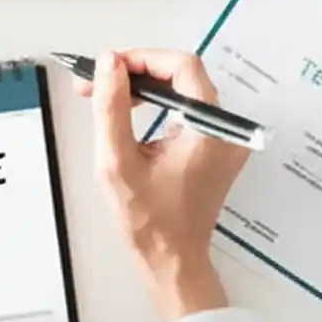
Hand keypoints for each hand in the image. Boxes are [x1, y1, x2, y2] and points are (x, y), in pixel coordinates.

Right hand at [75, 50, 251, 321]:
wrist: (173, 262)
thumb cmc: (147, 222)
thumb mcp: (117, 162)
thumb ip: (111, 108)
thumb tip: (109, 63)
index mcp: (211, 129)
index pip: (181, 66)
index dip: (140, 59)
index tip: (107, 68)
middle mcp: (226, 129)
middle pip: (181, 76)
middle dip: (135, 73)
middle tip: (95, 84)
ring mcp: (224, 139)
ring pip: (182, 92)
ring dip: (142, 90)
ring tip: (105, 99)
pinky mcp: (215, 148)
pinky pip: (186, 111)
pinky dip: (156, 107)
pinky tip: (126, 118)